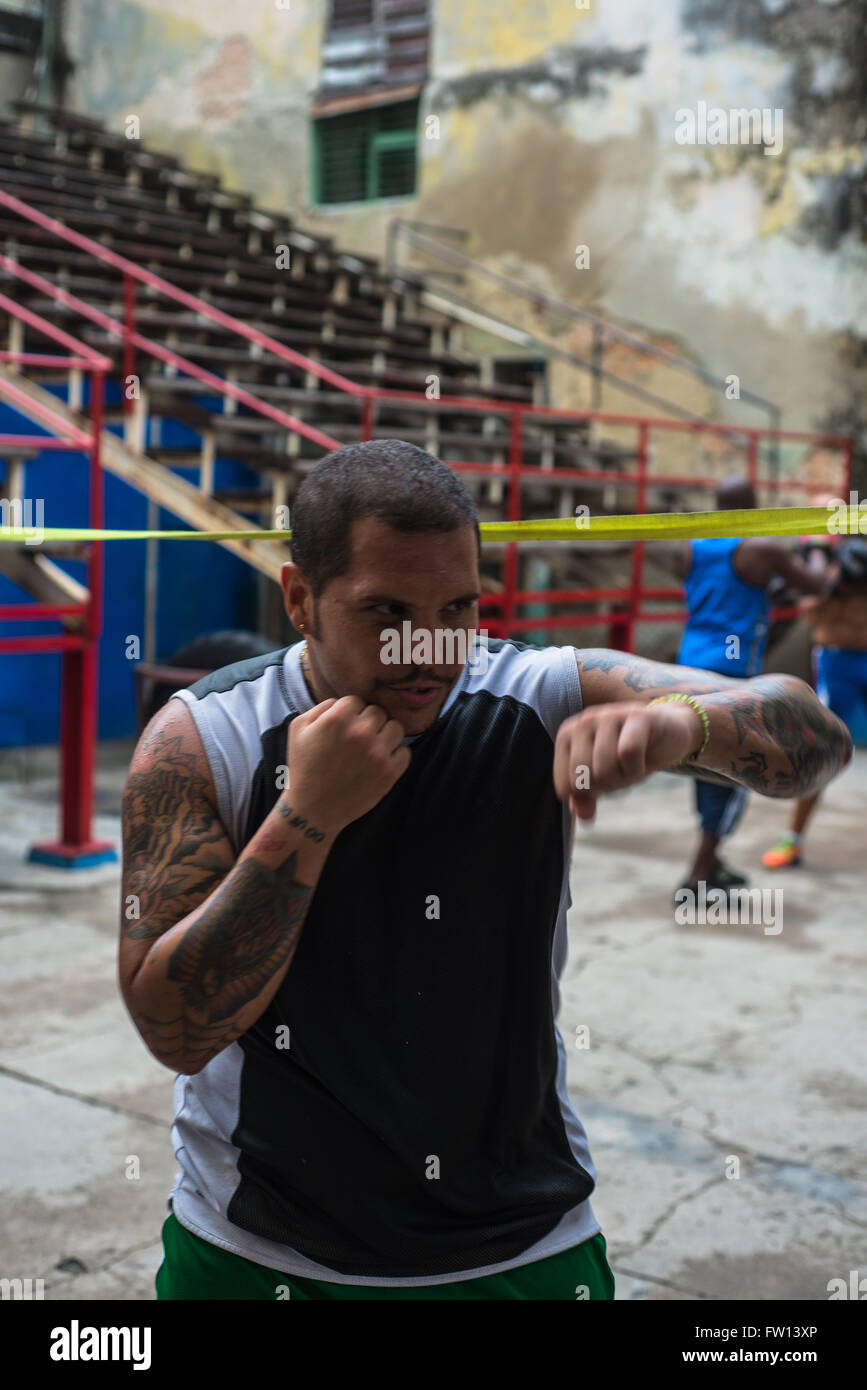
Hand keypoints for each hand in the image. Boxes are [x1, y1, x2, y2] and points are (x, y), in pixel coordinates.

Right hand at [286, 696, 409, 832]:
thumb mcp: (298, 728)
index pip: (356, 700)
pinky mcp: (390, 772)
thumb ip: (323, 706)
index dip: (349, 714)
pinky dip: (395, 755)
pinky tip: (379, 763)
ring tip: (371, 749)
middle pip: (378, 712)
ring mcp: (378, 753)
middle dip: (367, 723)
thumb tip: (346, 701)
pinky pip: (405, 751)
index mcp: (337, 718)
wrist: (313, 810)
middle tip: (356, 742)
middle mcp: (360, 732)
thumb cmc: (304, 767)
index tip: (343, 730)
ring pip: (396, 727)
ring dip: (385, 736)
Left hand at [553, 699, 701, 822]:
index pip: (564, 786)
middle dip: (607, 787)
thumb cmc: (631, 754)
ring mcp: (609, 715)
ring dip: (624, 779)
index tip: (604, 780)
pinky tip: (644, 759)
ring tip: (633, 764)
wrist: (671, 731)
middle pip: (583, 779)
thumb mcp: (605, 777)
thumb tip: (582, 816)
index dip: (588, 795)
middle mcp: (583, 722)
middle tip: (622, 771)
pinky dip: (637, 768)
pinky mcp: (637, 716)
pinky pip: (628, 753)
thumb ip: (586, 796)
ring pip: (604, 769)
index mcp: (567, 735)